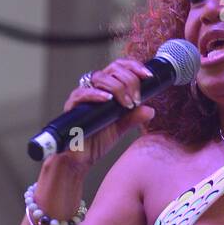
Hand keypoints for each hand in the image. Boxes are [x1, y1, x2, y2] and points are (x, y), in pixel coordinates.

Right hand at [55, 58, 155, 172]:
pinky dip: (96, 94)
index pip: (120, 67)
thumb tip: (151, 110)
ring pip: (99, 77)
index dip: (134, 67)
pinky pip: (82, 93)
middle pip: (112, 69)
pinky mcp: (72, 106)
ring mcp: (82, 95)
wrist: (81, 158)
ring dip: (117, 87)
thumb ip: (134, 117)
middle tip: (136, 99)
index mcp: (107, 88)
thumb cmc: (97, 140)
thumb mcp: (121, 127)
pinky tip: (108, 100)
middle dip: (129, 80)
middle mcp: (94, 88)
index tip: (148, 76)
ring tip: (127, 104)